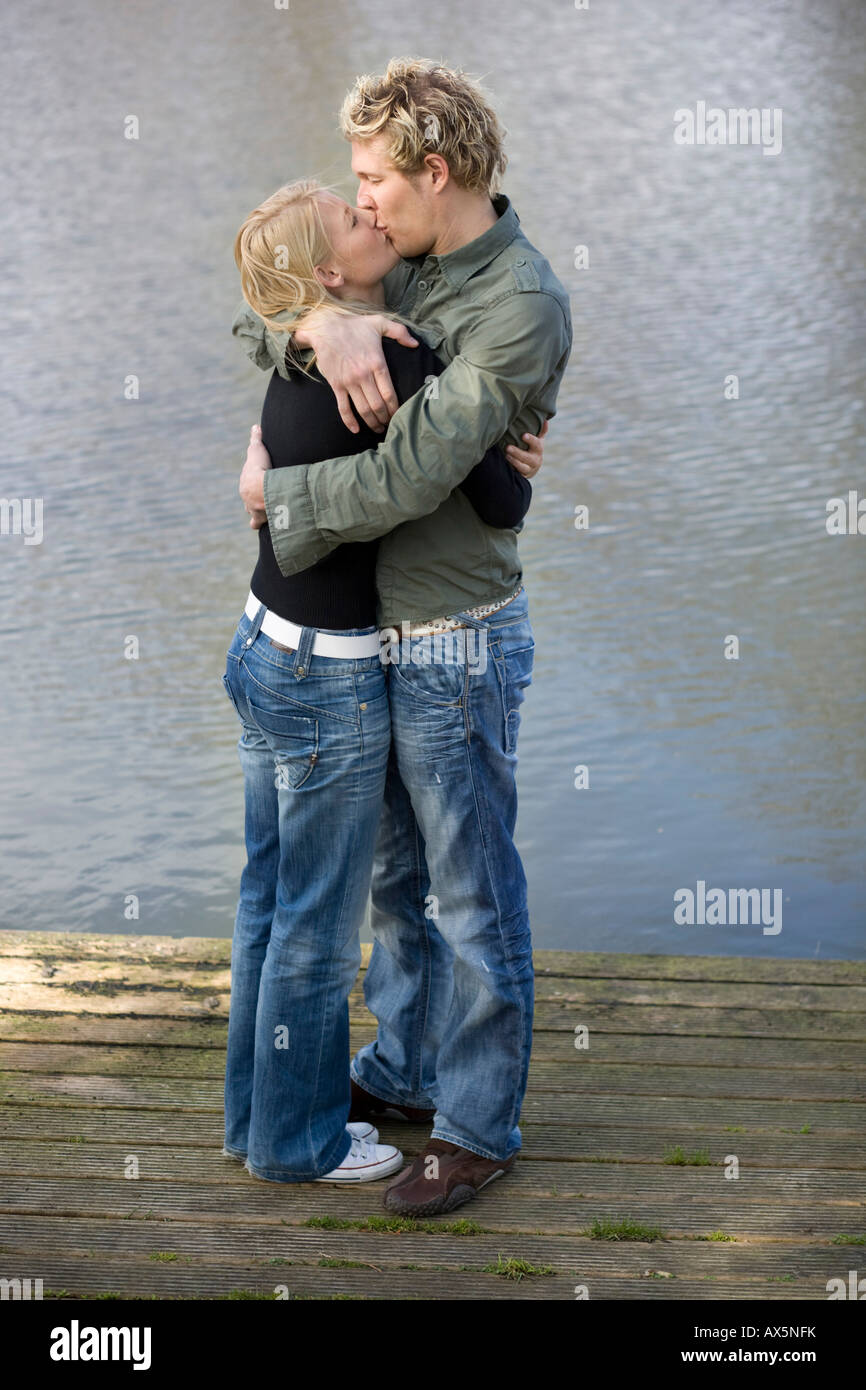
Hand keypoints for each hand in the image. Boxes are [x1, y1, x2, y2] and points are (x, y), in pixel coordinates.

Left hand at [239, 424, 270, 528]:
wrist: (262, 487)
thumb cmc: (260, 468)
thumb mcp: (257, 450)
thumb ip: (256, 439)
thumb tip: (256, 426)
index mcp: (245, 485)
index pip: (248, 486)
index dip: (254, 485)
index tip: (259, 485)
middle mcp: (246, 499)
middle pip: (249, 501)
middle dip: (254, 501)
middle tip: (262, 501)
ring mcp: (252, 510)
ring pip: (252, 514)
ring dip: (258, 514)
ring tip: (265, 516)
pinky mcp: (260, 519)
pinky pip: (257, 524)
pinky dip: (261, 525)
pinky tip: (268, 526)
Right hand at [295, 310, 417, 434]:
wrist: (324, 326)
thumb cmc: (353, 325)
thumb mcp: (379, 323)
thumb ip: (400, 332)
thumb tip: (415, 344)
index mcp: (377, 363)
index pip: (390, 393)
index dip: (395, 408)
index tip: (399, 415)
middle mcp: (364, 375)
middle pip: (378, 405)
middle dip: (385, 419)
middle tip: (389, 425)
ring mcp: (349, 382)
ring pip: (364, 409)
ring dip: (372, 422)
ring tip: (378, 428)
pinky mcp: (336, 385)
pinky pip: (343, 408)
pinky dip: (350, 421)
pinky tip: (356, 430)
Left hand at [505, 419, 547, 477]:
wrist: (531, 467)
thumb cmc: (533, 449)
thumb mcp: (538, 439)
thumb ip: (541, 430)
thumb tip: (545, 420)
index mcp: (539, 449)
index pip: (537, 444)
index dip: (531, 440)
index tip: (523, 435)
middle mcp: (536, 460)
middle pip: (528, 458)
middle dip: (518, 452)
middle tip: (508, 447)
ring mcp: (529, 469)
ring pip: (523, 467)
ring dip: (514, 461)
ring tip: (506, 455)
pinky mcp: (523, 476)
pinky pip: (518, 474)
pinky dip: (512, 469)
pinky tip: (505, 463)